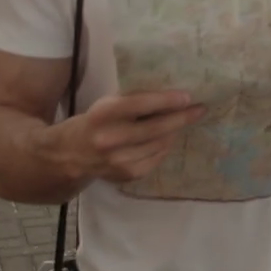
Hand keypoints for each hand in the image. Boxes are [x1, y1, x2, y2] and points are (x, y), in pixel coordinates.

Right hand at [49, 90, 205, 183]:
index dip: (166, 101)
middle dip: (182, 118)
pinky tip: (165, 139)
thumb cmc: (95, 122)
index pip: (140, 105)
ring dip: (174, 132)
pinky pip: (156, 158)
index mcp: (103, 114)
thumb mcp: (107, 105)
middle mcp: (110, 139)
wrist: (69, 155)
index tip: (187, 97)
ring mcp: (119, 160)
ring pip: (160, 144)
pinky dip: (164, 147)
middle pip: (156, 128)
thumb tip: (172, 95)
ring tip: (183, 121)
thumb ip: (133, 101)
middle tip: (200, 109)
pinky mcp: (127, 174)